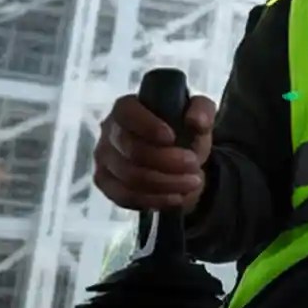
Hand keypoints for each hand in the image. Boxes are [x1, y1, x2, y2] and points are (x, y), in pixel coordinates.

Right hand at [93, 93, 216, 212]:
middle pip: (132, 150)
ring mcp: (105, 160)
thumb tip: (196, 121)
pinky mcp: (107, 184)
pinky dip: (154, 199)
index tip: (172, 137)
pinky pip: (126, 197)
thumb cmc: (182, 130)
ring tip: (192, 181)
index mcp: (126, 108)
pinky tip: (176, 197)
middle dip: (167, 161)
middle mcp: (109, 132)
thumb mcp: (199, 114)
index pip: (126, 113)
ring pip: (131, 177)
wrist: (177, 158)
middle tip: (194, 164)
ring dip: (166, 183)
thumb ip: (202, 109)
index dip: (147, 126)